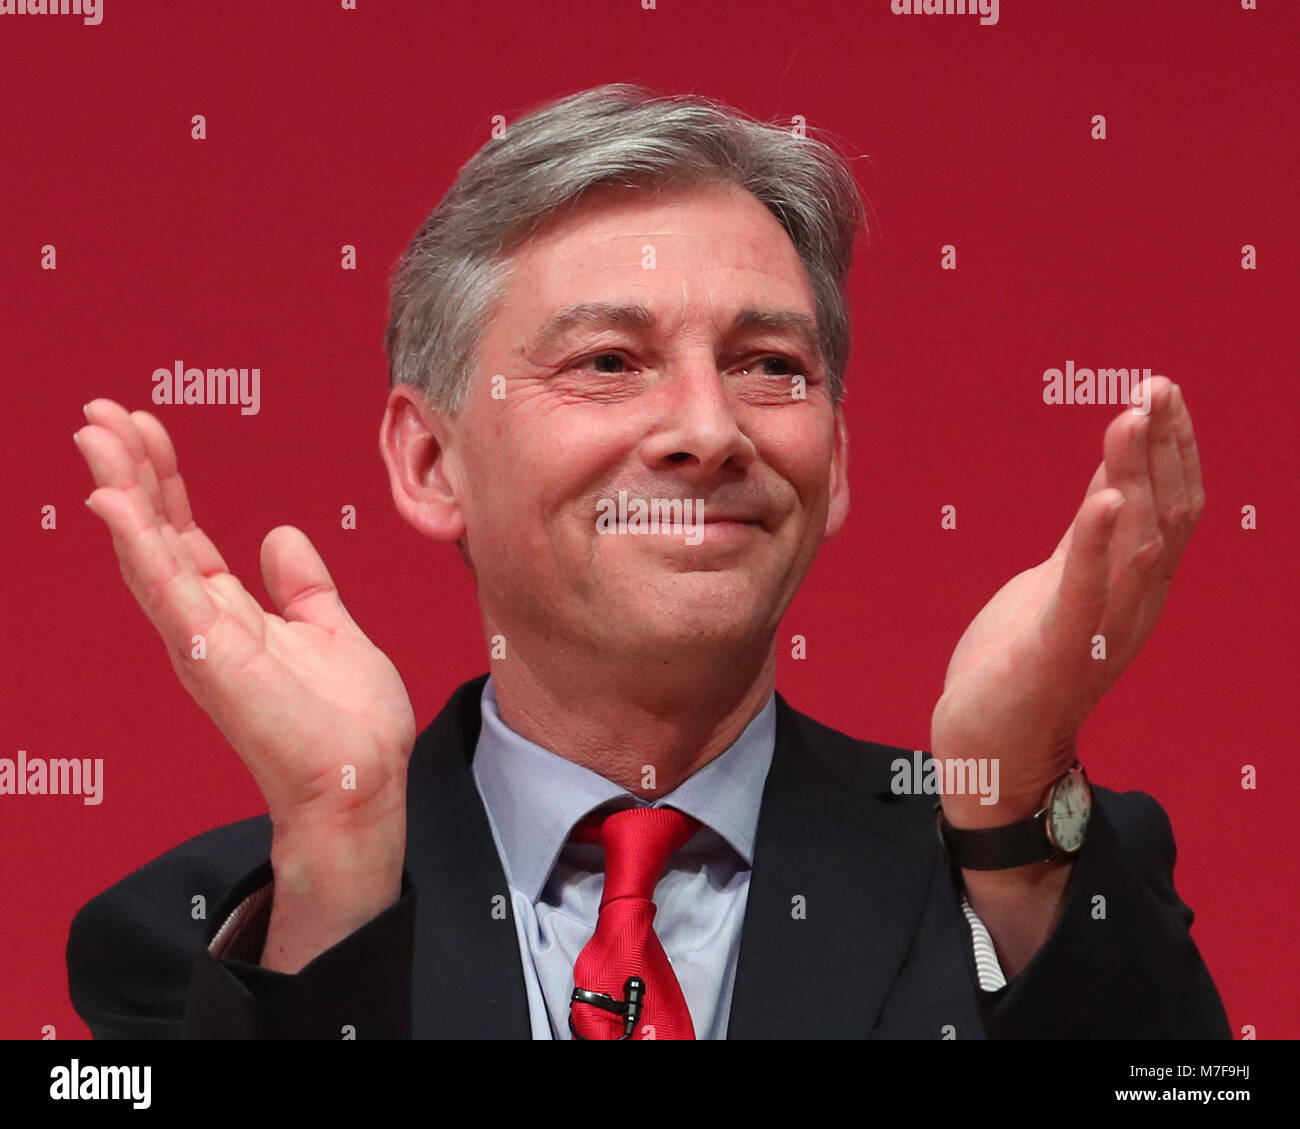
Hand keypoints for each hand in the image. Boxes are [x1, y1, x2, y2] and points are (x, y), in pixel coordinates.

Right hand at [75, 399, 416, 968]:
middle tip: (100, 412)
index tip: (145, 426)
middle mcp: (203, 624)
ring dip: (120, 490)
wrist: (361, 779)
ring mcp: (200, 640)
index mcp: (231, 616)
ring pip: (147, 551)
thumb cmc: (348, 721)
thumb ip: (302, 585)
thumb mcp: (328, 628)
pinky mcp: (209, 654)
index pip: (184, 534)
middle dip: (129, 471)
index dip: (162, 481)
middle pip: (155, 533)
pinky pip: (164, 588)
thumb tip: (280, 536)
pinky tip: (112, 499)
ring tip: (94, 433)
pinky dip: (138, 542)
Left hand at [931, 377, 1203, 823]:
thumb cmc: (1022, 666)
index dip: (1172, 448)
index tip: (1161, 390)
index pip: (1171, 507)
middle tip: (1157, 386)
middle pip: (1167, 515)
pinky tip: (1105, 499)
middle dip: (1164, 446)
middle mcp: (1133, 608)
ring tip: (1134, 417)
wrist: (992, 751)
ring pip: (1139, 544)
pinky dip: (1099, 545)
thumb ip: (1089, 538)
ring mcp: (1101, 632)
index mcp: (1133, 589)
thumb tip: (1113, 479)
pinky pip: (1087, 595)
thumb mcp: (1059, 584)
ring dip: (1138, 477)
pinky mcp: (1059, 654)